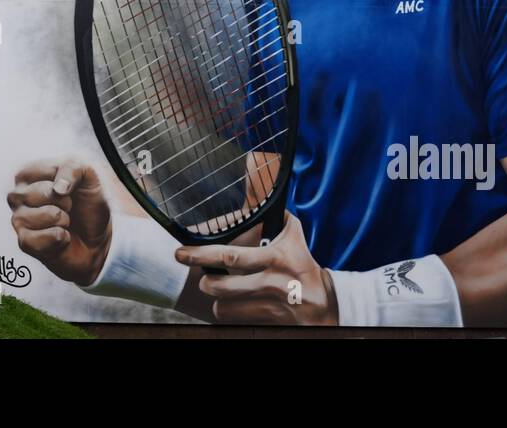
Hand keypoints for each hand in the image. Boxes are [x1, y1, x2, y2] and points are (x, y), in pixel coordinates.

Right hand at [8, 159, 111, 286]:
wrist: (96, 236)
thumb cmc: (87, 201)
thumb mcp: (88, 175)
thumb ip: (73, 169)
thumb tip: (57, 189)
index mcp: (28, 173)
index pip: (48, 171)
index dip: (68, 181)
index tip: (70, 187)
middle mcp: (17, 195)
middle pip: (44, 193)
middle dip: (65, 201)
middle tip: (69, 206)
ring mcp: (18, 219)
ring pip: (44, 216)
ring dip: (63, 220)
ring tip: (65, 221)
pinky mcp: (24, 242)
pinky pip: (39, 240)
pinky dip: (59, 238)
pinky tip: (62, 236)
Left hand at [175, 213, 337, 324]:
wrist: (325, 304)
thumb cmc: (304, 264)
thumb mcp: (293, 235)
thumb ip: (275, 215)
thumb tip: (258, 184)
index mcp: (274, 258)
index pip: (232, 257)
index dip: (202, 255)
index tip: (181, 253)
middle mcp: (270, 283)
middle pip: (220, 287)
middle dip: (205, 282)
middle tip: (204, 278)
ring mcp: (268, 306)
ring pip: (223, 308)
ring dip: (218, 301)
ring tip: (221, 293)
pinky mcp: (267, 323)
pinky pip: (235, 322)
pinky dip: (230, 314)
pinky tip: (235, 306)